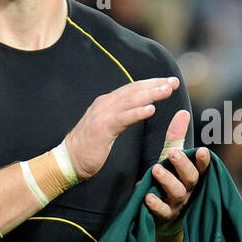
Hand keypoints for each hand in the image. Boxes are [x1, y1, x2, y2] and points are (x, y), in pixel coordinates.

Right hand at [64, 76, 178, 180]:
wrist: (68, 160)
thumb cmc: (89, 146)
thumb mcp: (107, 125)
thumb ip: (120, 114)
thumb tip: (136, 108)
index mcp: (107, 102)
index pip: (132, 88)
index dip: (151, 83)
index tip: (168, 81)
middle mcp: (105, 104)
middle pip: (134, 90)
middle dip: (155, 85)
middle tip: (173, 81)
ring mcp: (103, 115)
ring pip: (131, 101)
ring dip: (151, 94)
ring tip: (167, 90)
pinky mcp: (102, 129)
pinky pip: (123, 119)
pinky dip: (137, 113)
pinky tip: (151, 110)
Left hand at [145, 109, 209, 230]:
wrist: (165, 216)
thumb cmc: (172, 181)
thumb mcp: (173, 160)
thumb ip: (177, 138)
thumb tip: (182, 112)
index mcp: (193, 174)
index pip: (202, 166)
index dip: (203, 160)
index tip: (202, 150)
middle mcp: (189, 189)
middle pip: (190, 178)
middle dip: (183, 165)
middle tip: (173, 153)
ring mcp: (178, 203)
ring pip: (177, 192)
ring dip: (167, 181)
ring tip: (155, 169)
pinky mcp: (165, 216)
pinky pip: (162, 211)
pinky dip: (156, 204)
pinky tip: (147, 196)